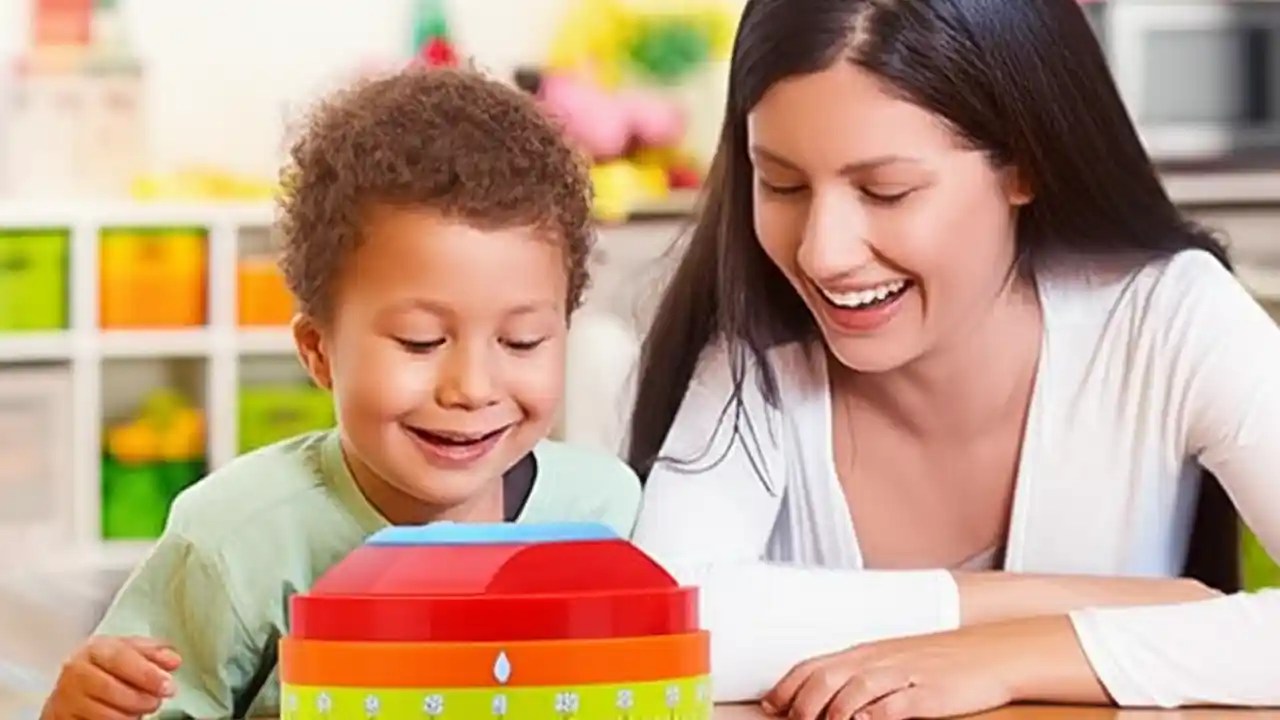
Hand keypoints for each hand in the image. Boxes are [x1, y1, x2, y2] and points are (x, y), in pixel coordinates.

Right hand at [41, 636, 181, 719]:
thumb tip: (172, 660)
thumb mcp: (131, 653)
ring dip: (129, 716)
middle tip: (155, 701)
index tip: (167, 686)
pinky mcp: (63, 719)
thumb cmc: (107, 669)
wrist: (75, 688)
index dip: (146, 673)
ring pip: (104, 714)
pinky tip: (121, 716)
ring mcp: (65, 699)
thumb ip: (154, 654)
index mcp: (94, 650)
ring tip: (137, 710)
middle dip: (141, 699)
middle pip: (111, 688)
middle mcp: (75, 673)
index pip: (119, 658)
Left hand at [761, 616, 1107, 719]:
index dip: (787, 686)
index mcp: (866, 652)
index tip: (770, 705)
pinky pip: (890, 707)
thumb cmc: (941, 661)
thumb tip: (827, 697)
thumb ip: (860, 676)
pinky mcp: (927, 695)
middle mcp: (878, 661)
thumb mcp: (894, 662)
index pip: (813, 665)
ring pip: (851, 692)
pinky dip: (869, 717)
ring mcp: (902, 676)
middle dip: (800, 704)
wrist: (993, 653)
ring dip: (828, 713)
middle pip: (824, 679)